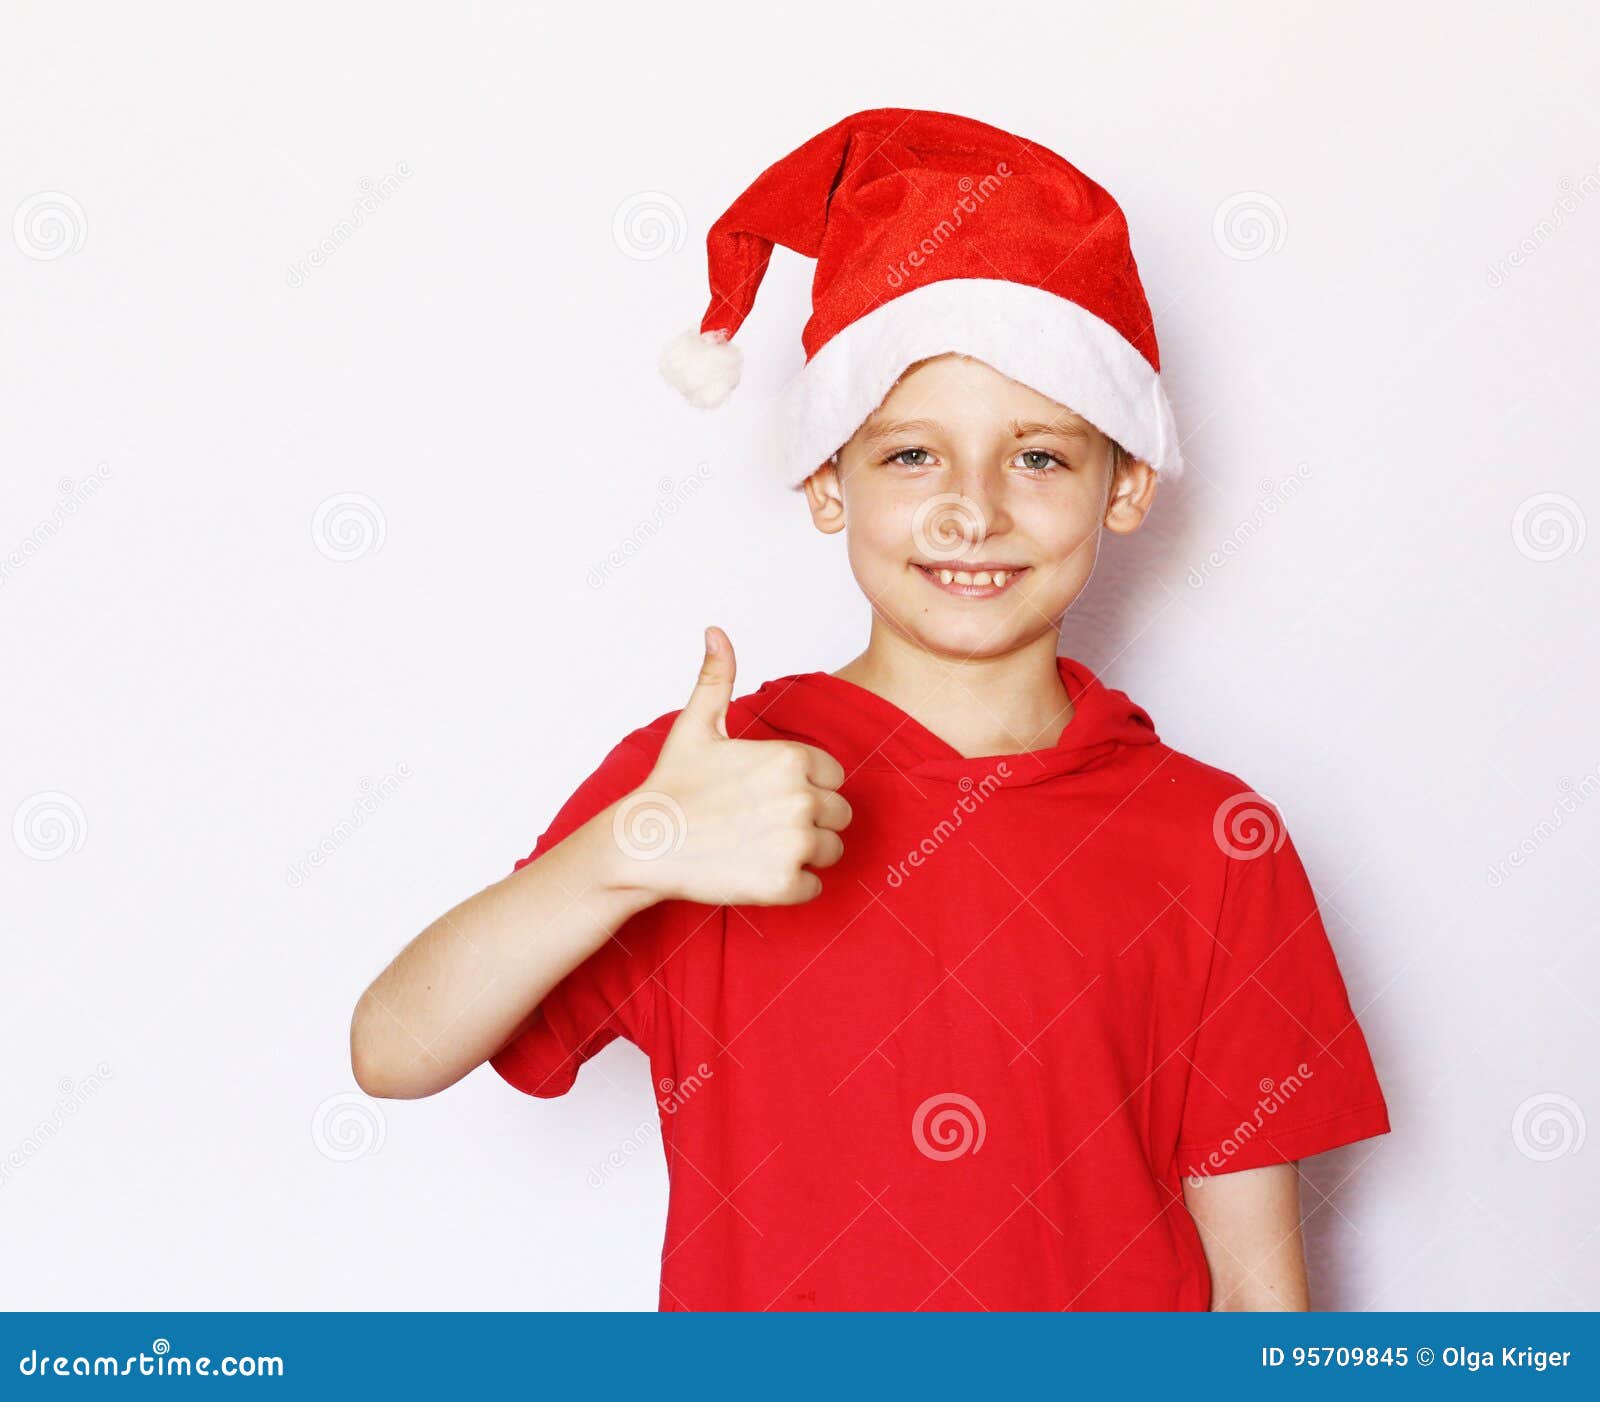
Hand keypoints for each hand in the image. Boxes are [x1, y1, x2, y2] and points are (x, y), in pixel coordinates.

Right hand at [611, 627, 850, 904]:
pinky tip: (755, 872)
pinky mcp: (784, 884)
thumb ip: (717, 678)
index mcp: (790, 757)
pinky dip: (791, 886)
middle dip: (811, 821)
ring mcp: (794, 842)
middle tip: (762, 826)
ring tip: (759, 847)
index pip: (833, 777)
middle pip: (839, 815)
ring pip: (832, 850)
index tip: (768, 796)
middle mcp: (800, 797)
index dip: (806, 787)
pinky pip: (815, 887)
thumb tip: (715, 631)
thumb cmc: (672, 785)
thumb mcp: (696, 725)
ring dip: (804, 854)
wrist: (644, 843)